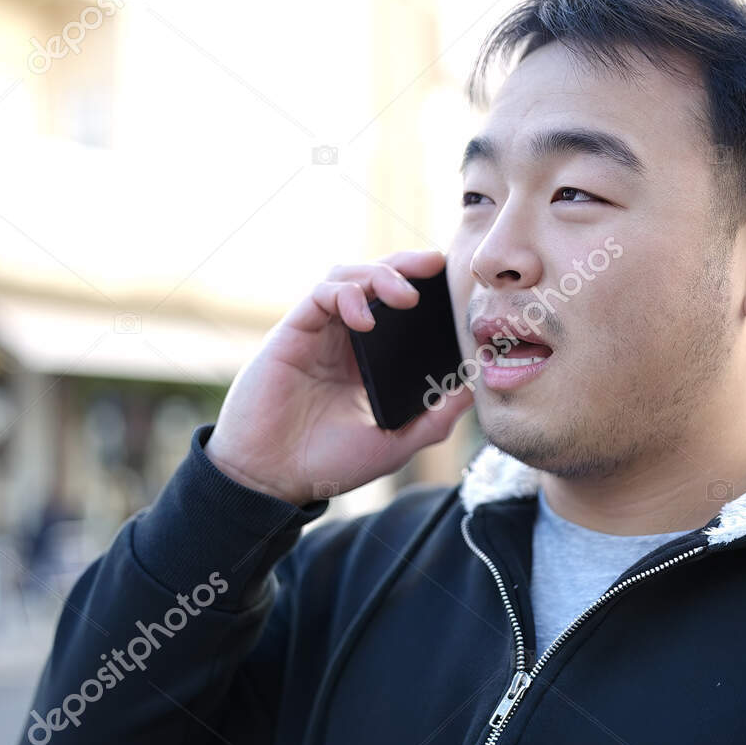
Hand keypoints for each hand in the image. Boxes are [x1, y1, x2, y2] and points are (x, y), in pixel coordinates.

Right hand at [204, 249, 473, 505]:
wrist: (273, 479)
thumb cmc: (328, 464)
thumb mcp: (395, 444)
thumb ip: (434, 419)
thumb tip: (472, 390)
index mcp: (370, 360)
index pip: (399, 309)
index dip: (424, 288)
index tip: (453, 283)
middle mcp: (345, 340)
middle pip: (376, 282)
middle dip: (406, 265)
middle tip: (436, 265)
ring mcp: (319, 333)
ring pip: (349, 277)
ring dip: (379, 274)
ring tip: (405, 296)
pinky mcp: (292, 332)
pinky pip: (321, 294)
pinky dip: (346, 295)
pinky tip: (365, 319)